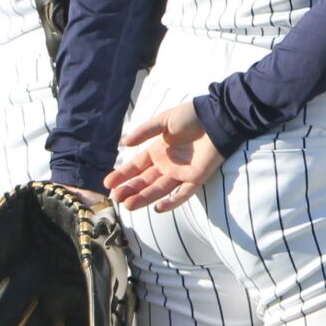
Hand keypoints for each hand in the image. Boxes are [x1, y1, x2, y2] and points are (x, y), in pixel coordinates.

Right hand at [105, 102, 225, 212]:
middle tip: (115, 197)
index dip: (123, 174)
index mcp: (158, 151)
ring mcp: (181, 172)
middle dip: (130, 189)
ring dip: (144, 197)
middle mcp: (167, 164)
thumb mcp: (164, 121)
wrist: (217, 117)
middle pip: (145, 181)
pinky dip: (172, 202)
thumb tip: (123, 143)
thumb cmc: (191, 116)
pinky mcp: (196, 177)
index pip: (137, 166)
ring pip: (159, 189)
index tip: (108, 183)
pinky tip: (158, 208)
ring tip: (127, 205)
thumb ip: (144, 132)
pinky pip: (183, 193)